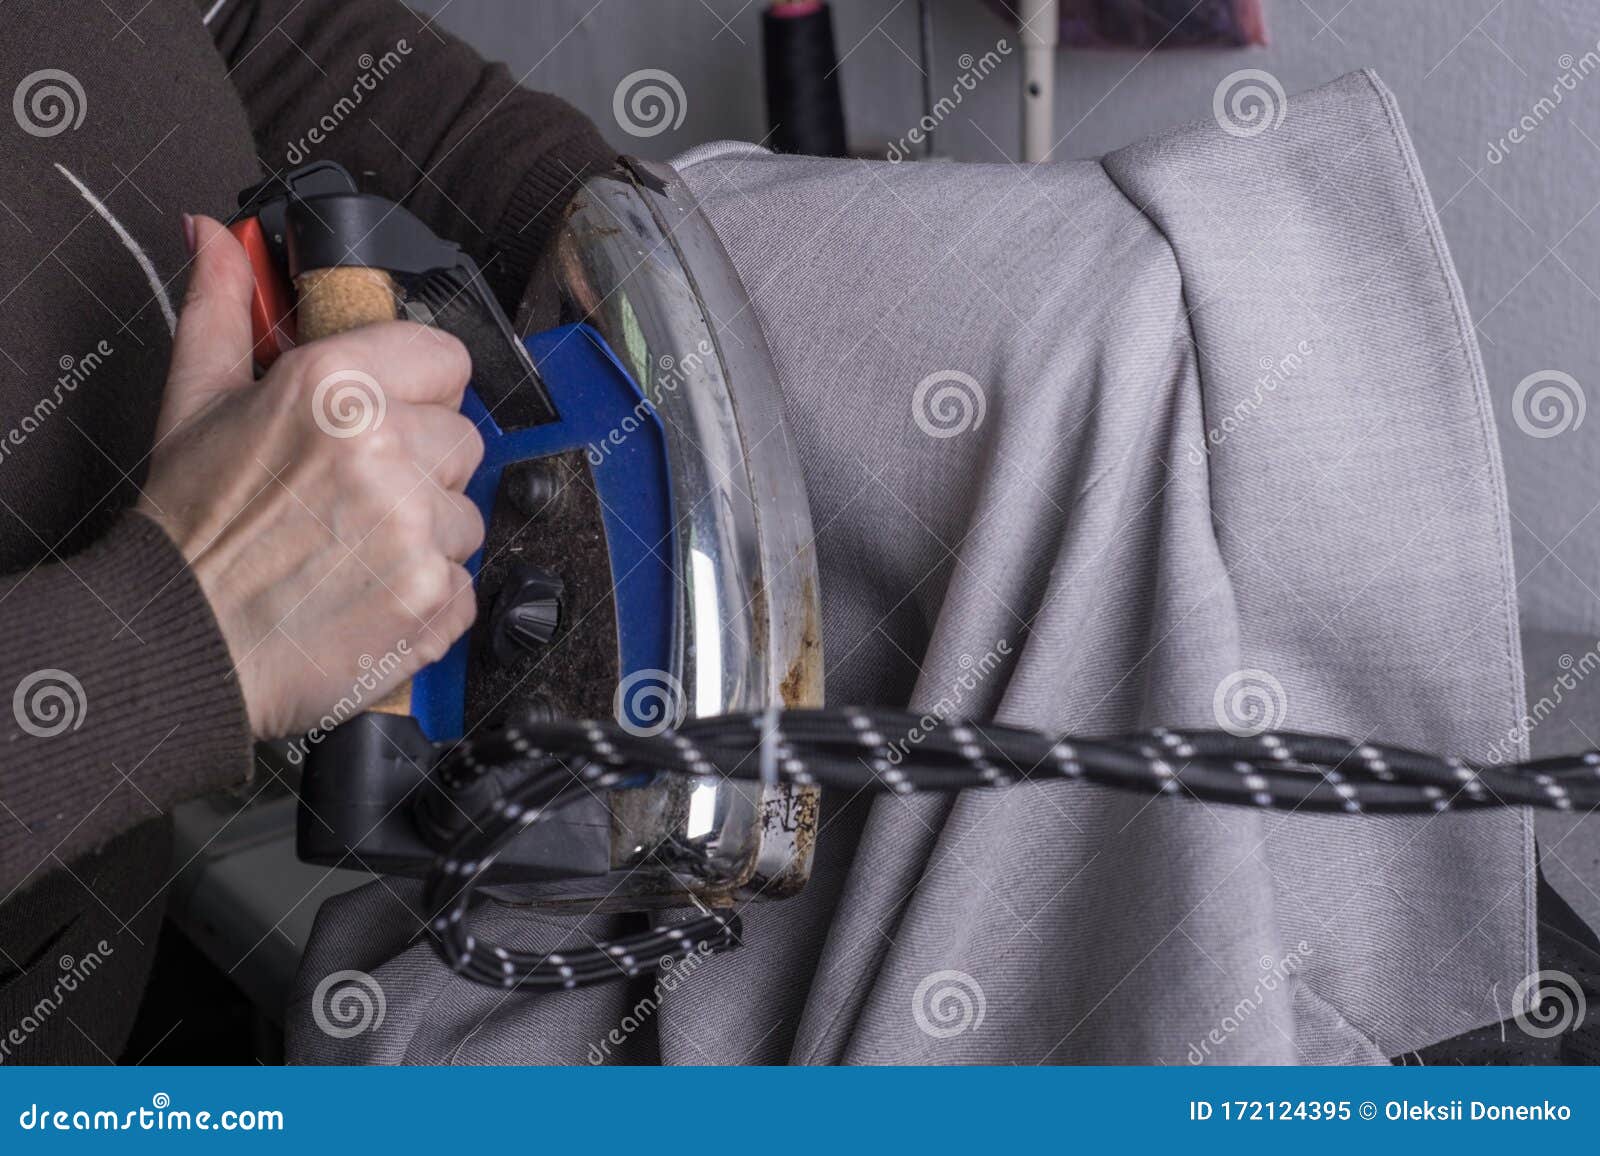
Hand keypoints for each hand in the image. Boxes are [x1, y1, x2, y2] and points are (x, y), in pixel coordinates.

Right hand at [137, 216, 484, 738]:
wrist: (178, 639)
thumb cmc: (192, 528)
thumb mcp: (196, 402)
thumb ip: (222, 311)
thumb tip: (217, 239)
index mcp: (336, 385)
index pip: (448, 360)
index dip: (421, 391)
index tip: (392, 416)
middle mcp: (385, 449)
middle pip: (463, 441)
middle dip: (420, 468)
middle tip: (354, 498)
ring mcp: (415, 528)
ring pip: (466, 517)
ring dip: (424, 536)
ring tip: (354, 552)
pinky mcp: (432, 597)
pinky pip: (465, 585)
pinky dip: (427, 598)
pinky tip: (369, 593)